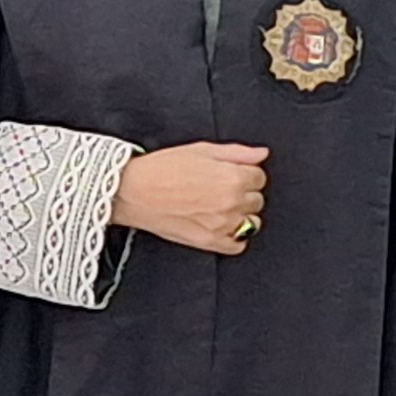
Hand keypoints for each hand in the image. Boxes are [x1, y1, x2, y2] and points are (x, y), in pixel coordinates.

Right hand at [113, 140, 271, 254]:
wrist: (134, 191)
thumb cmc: (162, 169)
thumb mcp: (202, 150)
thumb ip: (237, 153)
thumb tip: (261, 155)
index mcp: (233, 178)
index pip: (260, 177)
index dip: (245, 173)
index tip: (230, 173)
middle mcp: (231, 203)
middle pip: (257, 199)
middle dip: (243, 192)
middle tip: (220, 188)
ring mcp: (222, 225)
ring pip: (252, 222)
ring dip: (241, 214)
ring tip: (218, 206)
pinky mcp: (209, 242)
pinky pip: (239, 245)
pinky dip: (234, 237)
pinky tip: (220, 225)